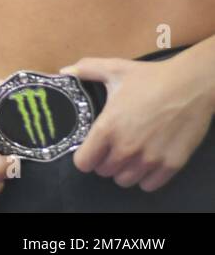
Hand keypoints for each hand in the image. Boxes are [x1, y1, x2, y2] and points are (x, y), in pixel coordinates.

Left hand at [61, 54, 214, 190]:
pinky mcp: (171, 164)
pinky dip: (145, 178)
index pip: (84, 162)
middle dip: (104, 161)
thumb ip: (85, 70)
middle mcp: (126, 148)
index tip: (90, 150)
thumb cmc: (149, 77)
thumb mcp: (114, 69)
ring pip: (125, 180)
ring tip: (129, 156)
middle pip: (104, 171)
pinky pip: (149, 185)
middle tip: (112, 148)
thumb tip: (64, 71)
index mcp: (107, 128)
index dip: (84, 157)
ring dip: (123, 171)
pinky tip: (146, 163)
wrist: (190, 85)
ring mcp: (150, 159)